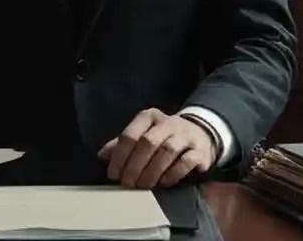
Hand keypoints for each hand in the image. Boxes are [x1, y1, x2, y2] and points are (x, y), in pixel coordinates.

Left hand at [98, 108, 214, 188]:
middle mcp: (167, 123)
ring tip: (143, 186)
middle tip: (128, 184)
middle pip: (147, 143)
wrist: (200, 134)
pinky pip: (185, 162)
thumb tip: (102, 155)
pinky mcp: (199, 150)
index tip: (114, 174)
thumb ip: (123, 144)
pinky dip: (171, 174)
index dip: (119, 156)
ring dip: (152, 172)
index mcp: (149, 117)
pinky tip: (162, 183)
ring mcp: (185, 135)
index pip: (129, 134)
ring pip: (166, 151)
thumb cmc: (164, 137)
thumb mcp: (143, 134)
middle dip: (135, 166)